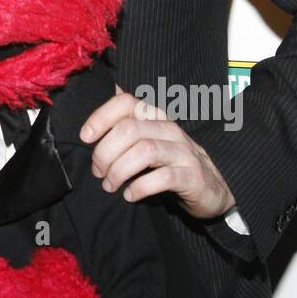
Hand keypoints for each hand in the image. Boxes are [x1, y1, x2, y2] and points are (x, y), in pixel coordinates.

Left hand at [79, 85, 235, 219]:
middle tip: (97, 171)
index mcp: (155, 117)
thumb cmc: (169, 163)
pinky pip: (163, 178)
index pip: (126, 102)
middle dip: (105, 152)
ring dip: (119, 170)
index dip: (101, 116)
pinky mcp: (192, 176)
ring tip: (110, 185)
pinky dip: (141, 187)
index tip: (85, 137)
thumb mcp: (148, 140)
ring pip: (145, 151)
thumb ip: (124, 128)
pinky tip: (130, 195)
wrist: (211, 188)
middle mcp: (169, 129)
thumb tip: (89, 118)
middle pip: (129, 130)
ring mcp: (183, 152)